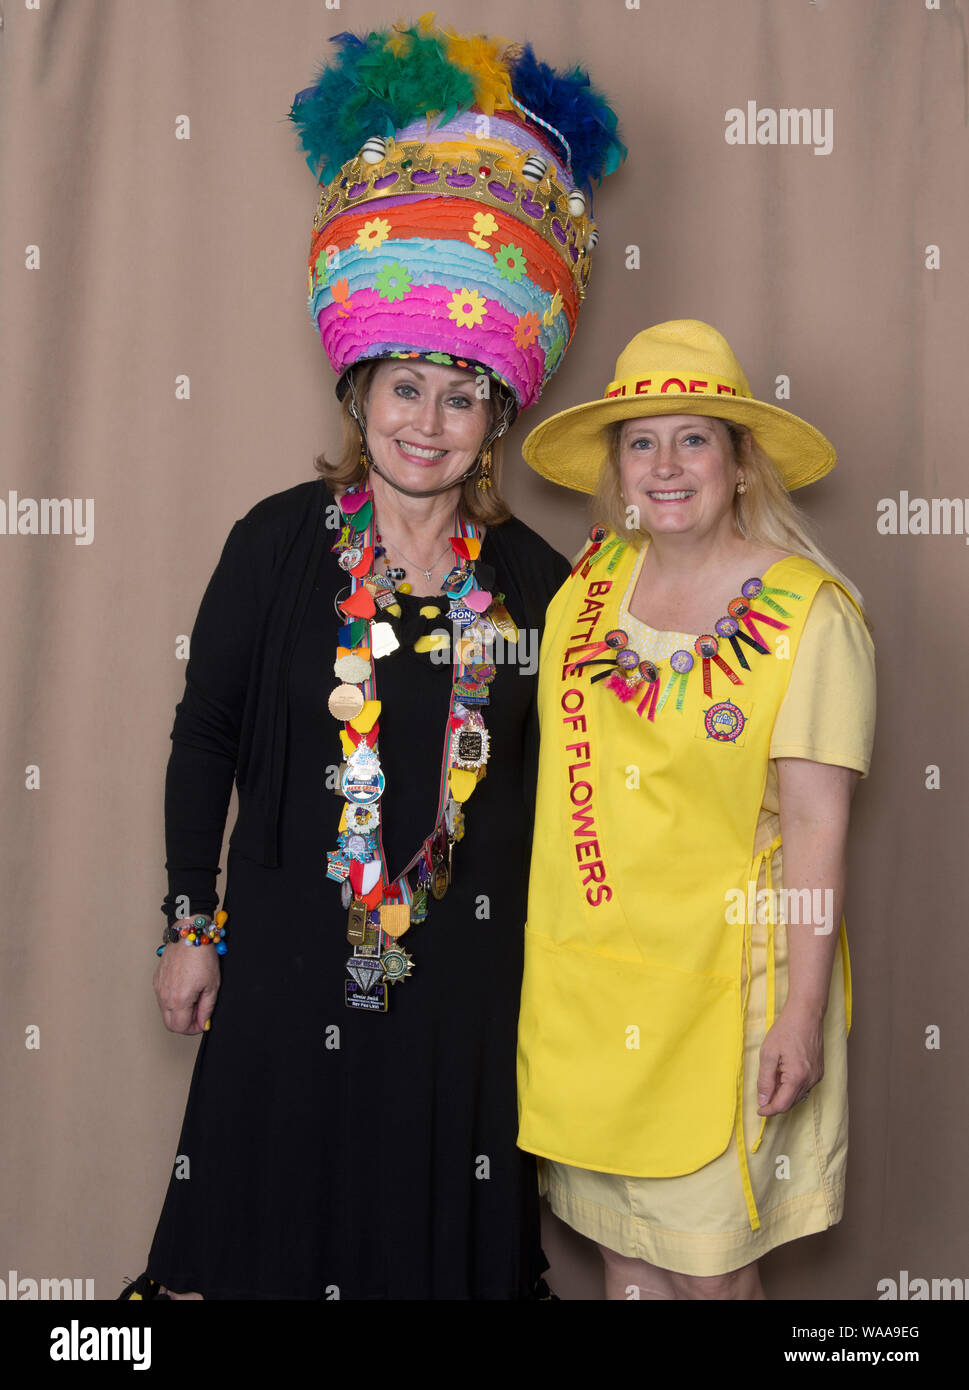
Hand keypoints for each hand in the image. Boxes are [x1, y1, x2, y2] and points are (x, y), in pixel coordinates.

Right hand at [153, 942, 220, 1034]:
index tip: (202, 1022)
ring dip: (178, 1012)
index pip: (180, 1028)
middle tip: (198, 1014)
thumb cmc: (202, 956)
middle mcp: (164, 996)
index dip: (193, 1029)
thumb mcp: (212, 985)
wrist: (189, 935)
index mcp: (179, 1000)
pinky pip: (162, 999)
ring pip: (165, 1012)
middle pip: (170, 1024)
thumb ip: (207, 1009)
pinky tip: (185, 990)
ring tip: (193, 998)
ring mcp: (158, 988)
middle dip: (184, 1024)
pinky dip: (172, 1001)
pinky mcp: (156, 980)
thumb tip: (203, 1023)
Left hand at [756, 1001, 823, 1116]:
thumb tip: (763, 1100)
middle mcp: (810, 1080)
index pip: (782, 1105)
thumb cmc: (786, 1030)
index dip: (768, 1110)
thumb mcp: (768, 1054)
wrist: (806, 1014)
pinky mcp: (819, 1071)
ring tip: (772, 1079)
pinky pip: (804, 1086)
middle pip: (791, 1102)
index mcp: (797, 1078)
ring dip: (783, 1093)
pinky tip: (783, 1074)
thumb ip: (764, 1080)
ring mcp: (817, 1076)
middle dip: (775, 1102)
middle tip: (762, 1095)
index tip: (759, 1110)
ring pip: (798, 1095)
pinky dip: (792, 1086)